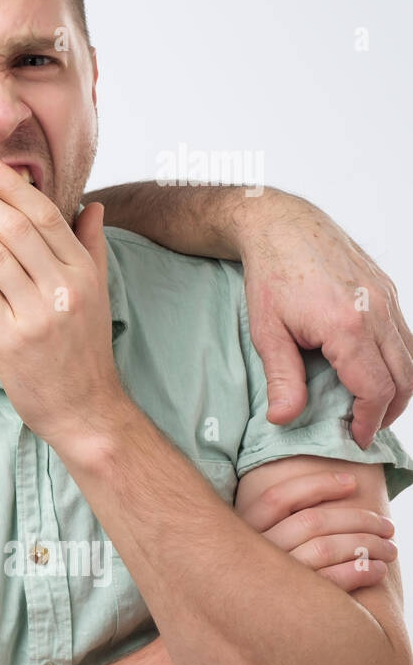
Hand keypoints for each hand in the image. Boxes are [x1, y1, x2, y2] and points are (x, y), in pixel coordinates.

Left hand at [0, 156, 127, 446]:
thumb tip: (92, 205)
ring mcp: (37, 315)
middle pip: (14, 228)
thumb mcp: (98, 294)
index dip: (11, 186)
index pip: (45, 216)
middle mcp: (63, 290)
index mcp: (83, 273)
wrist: (85, 409)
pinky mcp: (9, 340)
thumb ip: (91, 248)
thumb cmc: (84, 350)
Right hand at [234, 468, 395, 590]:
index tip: (352, 482)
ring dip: (366, 545)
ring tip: (389, 548)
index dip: (317, 485)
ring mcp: (270, 580)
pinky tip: (376, 570)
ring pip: (325, 549)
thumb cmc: (268, 574)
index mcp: (243, 529)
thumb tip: (336, 488)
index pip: (278, 497)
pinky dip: (360, 572)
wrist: (258, 621)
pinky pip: (331, 582)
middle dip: (358, 519)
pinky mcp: (290, 605)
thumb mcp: (262, 539)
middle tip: (387, 526)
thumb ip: (283, 518)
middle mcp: (253, 552)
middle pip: (311, 522)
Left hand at [238, 199, 412, 447]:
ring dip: (397, 387)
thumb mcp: (267, 332)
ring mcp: (388, 299)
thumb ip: (282, 379)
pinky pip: (404, 336)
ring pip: (411, 358)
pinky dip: (396, 361)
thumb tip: (283, 420)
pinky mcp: (388, 290)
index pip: (376, 389)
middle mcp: (378, 312)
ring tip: (370, 407)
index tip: (357, 438)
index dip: (369, 420)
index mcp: (348, 326)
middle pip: (404, 378)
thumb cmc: (270, 276)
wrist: (281, 226)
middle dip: (389, 411)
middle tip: (366, 428)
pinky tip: (371, 372)